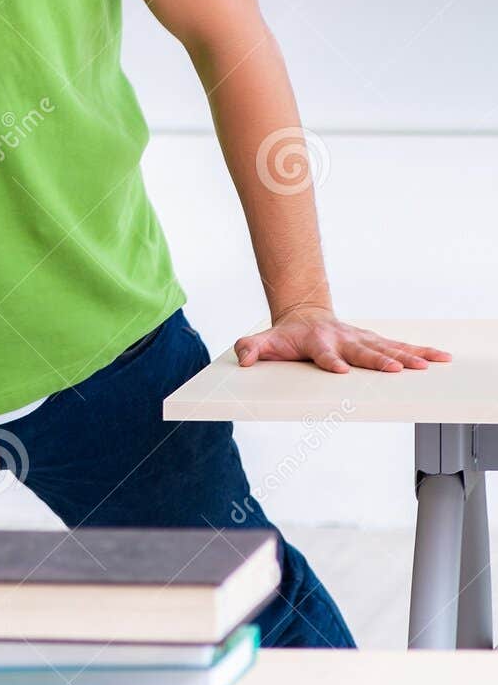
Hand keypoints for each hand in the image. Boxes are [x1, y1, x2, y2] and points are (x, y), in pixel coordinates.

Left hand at [234, 305, 452, 373]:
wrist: (304, 314)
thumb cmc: (287, 335)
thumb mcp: (265, 341)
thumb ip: (251, 349)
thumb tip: (243, 359)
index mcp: (317, 342)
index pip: (324, 354)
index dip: (331, 362)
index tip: (341, 370)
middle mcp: (343, 340)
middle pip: (362, 352)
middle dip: (379, 360)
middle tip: (396, 369)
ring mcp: (360, 339)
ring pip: (387, 347)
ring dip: (408, 356)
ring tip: (428, 365)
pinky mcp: (374, 341)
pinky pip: (400, 346)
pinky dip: (420, 351)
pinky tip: (439, 357)